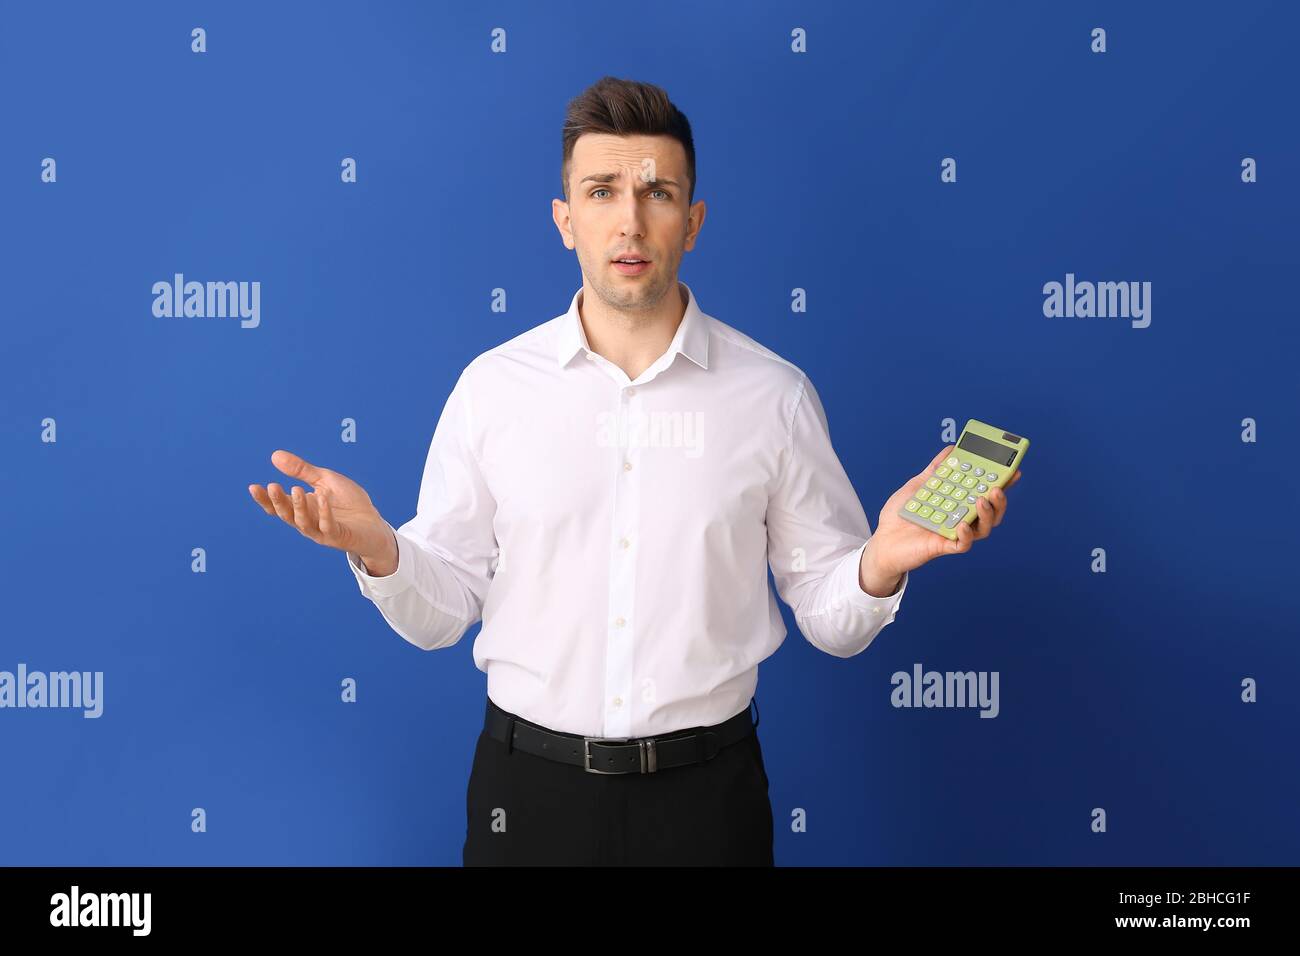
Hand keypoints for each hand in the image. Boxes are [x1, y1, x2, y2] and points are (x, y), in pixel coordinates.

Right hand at [248, 450, 391, 559]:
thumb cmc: (348, 502)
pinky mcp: (338, 537)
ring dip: (299, 507)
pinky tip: (322, 497)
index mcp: (302, 508)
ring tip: (296, 490)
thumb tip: (275, 456)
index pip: (278, 505)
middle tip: (272, 486)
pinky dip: (325, 512)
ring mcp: (321, 531)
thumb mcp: (325, 480)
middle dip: (278, 502)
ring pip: (303, 523)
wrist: (373, 523)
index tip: (253, 487)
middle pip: (286, 515)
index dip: (265, 498)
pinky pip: (328, 525)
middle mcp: (308, 521)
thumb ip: (302, 470)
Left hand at [863, 444, 1022, 579]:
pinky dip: (966, 534)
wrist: (883, 540)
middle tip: (997, 487)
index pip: (984, 492)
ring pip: (983, 528)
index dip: (1001, 483)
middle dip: (999, 499)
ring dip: (987, 514)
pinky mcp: (944, 547)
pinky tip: (962, 524)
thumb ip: (936, 470)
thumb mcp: (918, 486)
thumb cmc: (900, 516)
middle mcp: (961, 519)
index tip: (1013, 470)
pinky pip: (963, 544)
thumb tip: (951, 449)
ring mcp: (955, 534)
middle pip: (991, 511)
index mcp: (958, 504)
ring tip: (982, 500)